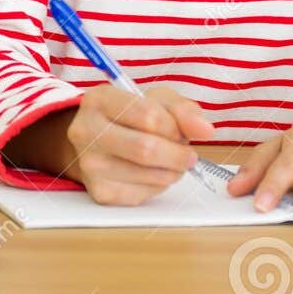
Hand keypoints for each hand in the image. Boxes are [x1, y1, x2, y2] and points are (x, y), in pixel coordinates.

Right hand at [64, 84, 215, 205]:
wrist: (98, 143)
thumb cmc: (131, 117)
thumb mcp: (157, 101)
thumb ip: (184, 111)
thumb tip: (206, 130)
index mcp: (99, 100)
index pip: (147, 115)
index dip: (174, 127)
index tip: (181, 131)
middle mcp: (86, 131)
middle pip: (146, 149)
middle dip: (178, 154)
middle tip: (189, 155)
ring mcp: (89, 164)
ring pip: (148, 174)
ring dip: (173, 171)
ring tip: (172, 162)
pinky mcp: (99, 192)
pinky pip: (143, 193)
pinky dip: (159, 185)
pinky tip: (154, 173)